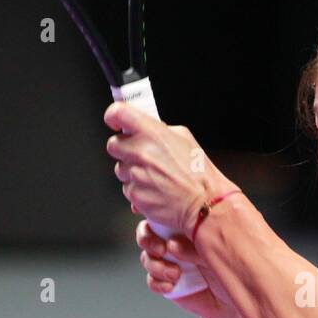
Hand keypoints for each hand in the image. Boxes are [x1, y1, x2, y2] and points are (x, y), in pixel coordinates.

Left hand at [104, 102, 237, 235]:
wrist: (204, 204)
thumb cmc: (199, 174)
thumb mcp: (185, 139)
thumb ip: (160, 130)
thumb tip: (146, 129)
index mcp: (152, 133)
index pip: (118, 114)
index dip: (113, 117)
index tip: (115, 122)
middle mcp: (140, 152)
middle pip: (113, 144)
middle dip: (124, 149)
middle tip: (140, 155)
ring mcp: (135, 175)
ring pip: (120, 169)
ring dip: (132, 171)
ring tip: (154, 176)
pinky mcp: (134, 194)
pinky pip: (128, 188)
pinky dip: (138, 189)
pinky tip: (155, 189)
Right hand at [136, 220, 231, 317]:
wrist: (235, 296)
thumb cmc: (231, 265)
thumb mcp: (215, 248)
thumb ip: (194, 244)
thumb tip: (172, 245)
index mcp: (185, 226)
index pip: (162, 214)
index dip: (149, 212)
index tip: (145, 215)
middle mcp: (174, 242)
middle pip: (146, 233)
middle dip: (147, 240)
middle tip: (161, 250)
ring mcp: (169, 263)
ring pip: (147, 258)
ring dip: (156, 265)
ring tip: (175, 274)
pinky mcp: (167, 283)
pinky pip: (152, 280)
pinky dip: (158, 282)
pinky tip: (171, 285)